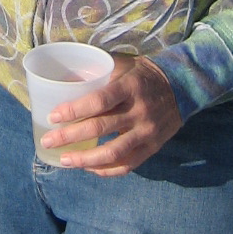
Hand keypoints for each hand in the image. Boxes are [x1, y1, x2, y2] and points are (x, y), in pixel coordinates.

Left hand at [39, 55, 182, 175]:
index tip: (53, 117)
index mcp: (130, 87)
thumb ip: (100, 68)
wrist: (184, 85)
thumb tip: (67, 74)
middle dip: (69, 137)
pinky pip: (127, 165)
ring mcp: (147, 132)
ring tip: (64, 160)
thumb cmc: (145, 73)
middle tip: (48, 141)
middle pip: (100, 128)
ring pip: (113, 153)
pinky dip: (106, 170)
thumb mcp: (125, 63)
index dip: (74, 110)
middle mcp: (139, 111)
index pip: (98, 101)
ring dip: (85, 160)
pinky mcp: (153, 147)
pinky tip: (88, 168)